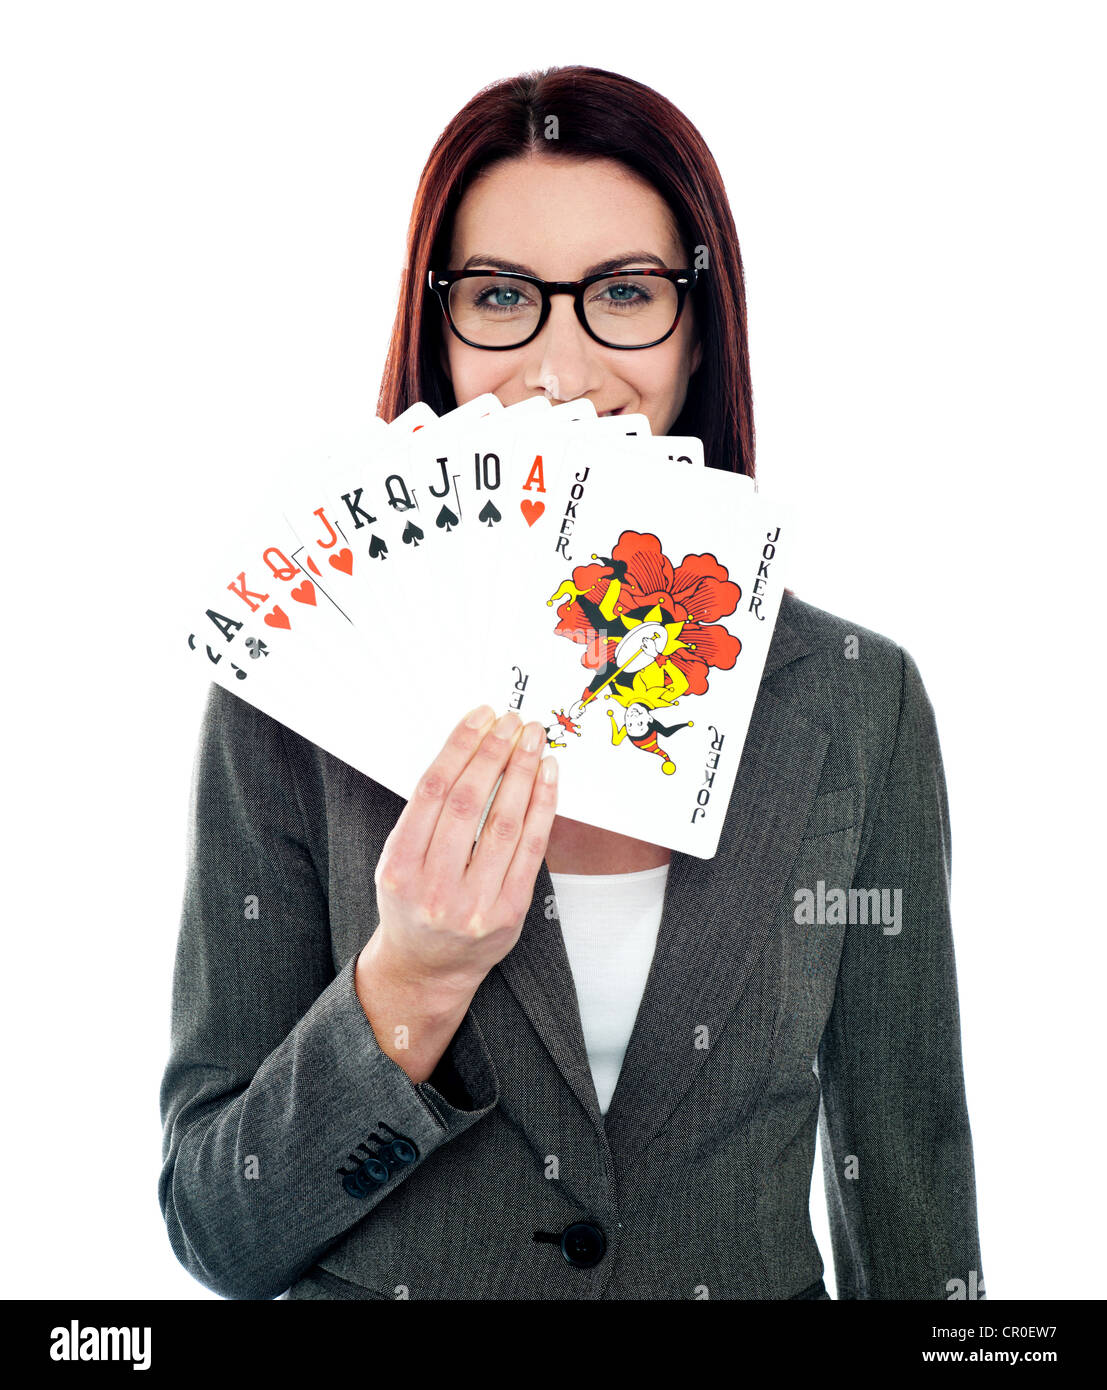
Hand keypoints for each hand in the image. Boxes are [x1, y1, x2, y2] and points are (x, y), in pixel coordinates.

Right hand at [369, 706, 557, 1001]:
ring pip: (504, 822)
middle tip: (511, 720)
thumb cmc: (413, 904)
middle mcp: (435, 888)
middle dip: (493, 753)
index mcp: (399, 868)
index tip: (480, 718)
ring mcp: (475, 903)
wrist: (428, 968)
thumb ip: (425, 816)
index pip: (433, 792)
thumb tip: (470, 749)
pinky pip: (532, 848)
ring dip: (522, 772)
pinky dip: (542, 806)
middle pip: (469, 802)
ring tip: (532, 739)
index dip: (459, 748)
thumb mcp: (398, 861)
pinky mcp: (510, 911)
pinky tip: (547, 776)